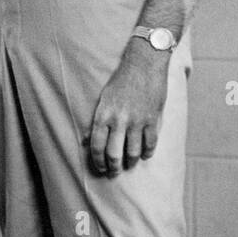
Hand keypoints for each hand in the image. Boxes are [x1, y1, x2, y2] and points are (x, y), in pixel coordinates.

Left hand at [88, 40, 169, 176]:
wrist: (144, 64)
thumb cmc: (121, 80)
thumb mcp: (104, 98)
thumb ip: (97, 120)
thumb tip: (85, 140)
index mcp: (104, 115)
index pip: (97, 146)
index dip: (98, 162)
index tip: (100, 168)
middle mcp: (119, 120)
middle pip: (114, 154)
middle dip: (113, 167)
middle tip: (114, 172)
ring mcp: (137, 120)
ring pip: (133, 152)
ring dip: (131, 162)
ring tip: (130, 164)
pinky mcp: (152, 119)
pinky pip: (150, 143)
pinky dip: (148, 152)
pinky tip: (145, 155)